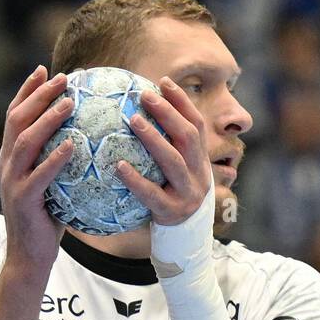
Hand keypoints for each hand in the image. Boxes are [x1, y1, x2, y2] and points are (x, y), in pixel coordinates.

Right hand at [0, 66, 74, 280]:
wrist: (29, 258)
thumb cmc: (47, 222)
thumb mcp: (53, 185)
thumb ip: (60, 162)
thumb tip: (88, 139)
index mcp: (10, 158)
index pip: (15, 116)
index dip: (28, 91)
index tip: (45, 69)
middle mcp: (5, 165)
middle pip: (17, 120)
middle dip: (38, 95)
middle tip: (62, 77)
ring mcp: (11, 182)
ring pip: (25, 141)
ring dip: (47, 119)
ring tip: (69, 102)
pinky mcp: (22, 200)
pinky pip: (39, 174)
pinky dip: (55, 158)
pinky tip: (73, 145)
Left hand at [114, 77, 213, 226]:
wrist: (185, 238)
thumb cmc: (172, 196)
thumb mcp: (177, 172)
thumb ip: (166, 148)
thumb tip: (135, 113)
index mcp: (201, 160)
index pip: (197, 124)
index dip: (182, 102)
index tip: (163, 81)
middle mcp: (199, 174)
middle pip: (188, 137)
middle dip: (168, 113)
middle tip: (144, 96)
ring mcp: (187, 194)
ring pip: (173, 162)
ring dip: (153, 138)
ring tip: (132, 120)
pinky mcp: (172, 212)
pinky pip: (152, 194)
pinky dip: (136, 179)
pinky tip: (119, 166)